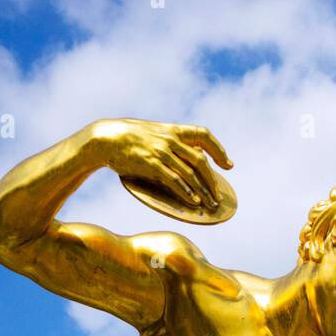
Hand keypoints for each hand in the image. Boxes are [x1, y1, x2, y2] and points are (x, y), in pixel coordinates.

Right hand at [91, 118, 232, 213]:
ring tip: (210, 205)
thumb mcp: (154, 135)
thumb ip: (172, 144)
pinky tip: (194, 202)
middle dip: (212, 181)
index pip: (203, 135)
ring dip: (203, 191)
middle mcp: (171, 139)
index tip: (228, 165)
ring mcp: (161, 152)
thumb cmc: (130, 139)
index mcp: (173, 130)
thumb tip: (187, 161)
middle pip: (200, 161)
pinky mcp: (151, 164)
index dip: (218, 149)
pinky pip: (174, 180)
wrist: (107, 138)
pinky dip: (186, 192)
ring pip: (190, 174)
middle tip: (218, 197)